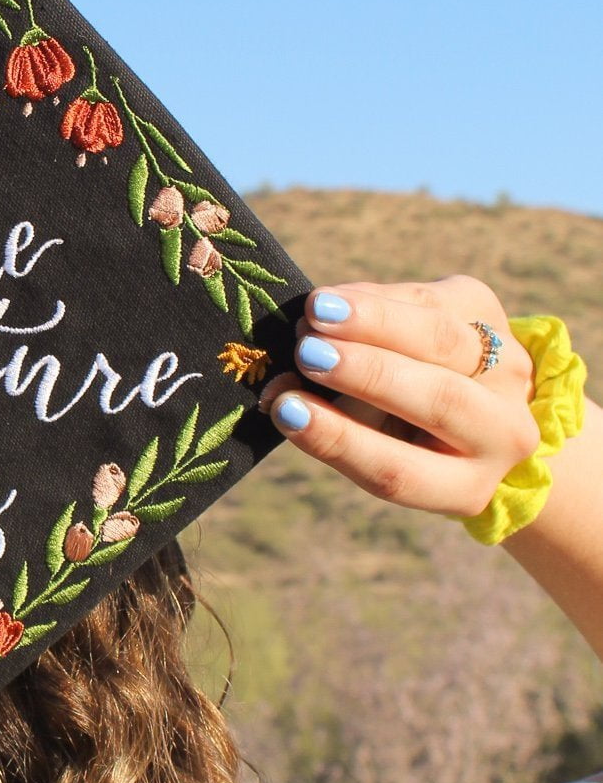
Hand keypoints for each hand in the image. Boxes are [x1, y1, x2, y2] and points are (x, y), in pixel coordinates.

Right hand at [257, 276, 542, 517]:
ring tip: (316, 312)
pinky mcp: (488, 309)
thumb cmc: (403, 431)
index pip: (400, 472)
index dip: (341, 440)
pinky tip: (334, 300)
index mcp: (466, 484)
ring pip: (443, 339)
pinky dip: (375, 297)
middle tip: (307, 353)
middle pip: (438, 399)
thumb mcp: (372, 445)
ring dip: (374, 321)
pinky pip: (430, 298)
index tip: (287, 408)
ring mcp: (507, 367)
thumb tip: (274, 393)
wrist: (474, 392)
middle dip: (367, 373)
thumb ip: (328, 423)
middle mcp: (502, 430)